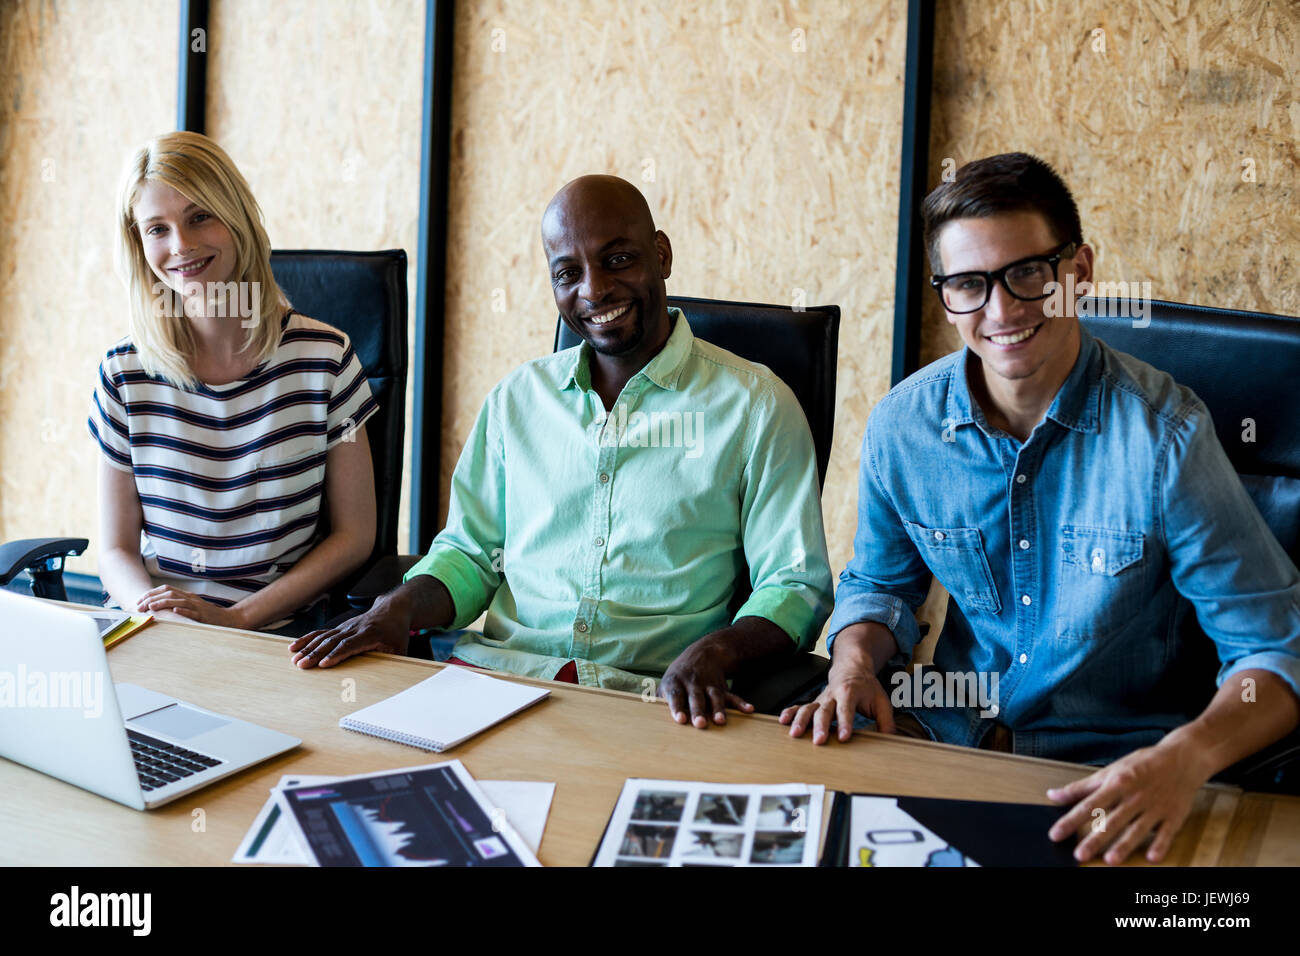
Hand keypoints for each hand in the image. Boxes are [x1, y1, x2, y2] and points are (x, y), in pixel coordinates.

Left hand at [136, 585, 245, 628]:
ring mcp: (197, 607)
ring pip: (178, 601)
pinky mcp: (203, 616)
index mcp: (187, 595)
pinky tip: (174, 611)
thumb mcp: (192, 607)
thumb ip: (179, 604)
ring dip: (162, 603)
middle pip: (169, 593)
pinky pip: (192, 612)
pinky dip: (183, 611)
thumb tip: (159, 606)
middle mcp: (190, 598)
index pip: (166, 589)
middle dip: (152, 598)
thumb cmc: (208, 615)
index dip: (151, 593)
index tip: (139, 600)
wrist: (228, 619)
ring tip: (150, 607)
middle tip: (139, 606)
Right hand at [289, 598, 410, 668]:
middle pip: (332, 642)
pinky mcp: (339, 627)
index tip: (323, 664)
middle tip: (302, 665)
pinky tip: (294, 646)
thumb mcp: (401, 647)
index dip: (336, 655)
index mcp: (370, 634)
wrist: (392, 609)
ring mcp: (345, 627)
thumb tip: (388, 679)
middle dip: (316, 654)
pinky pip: (320, 633)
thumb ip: (393, 662)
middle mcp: (355, 629)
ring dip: (308, 648)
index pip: (350, 645)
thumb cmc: (396, 632)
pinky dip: (306, 639)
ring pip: (323, 637)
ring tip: (295, 659)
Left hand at [658, 639, 753, 727]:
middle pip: (696, 698)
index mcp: (676, 682)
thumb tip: (647, 716)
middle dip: (698, 711)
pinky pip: (733, 696)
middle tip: (700, 724)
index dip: (676, 707)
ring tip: (721, 721)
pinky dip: (741, 703)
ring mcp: (709, 685)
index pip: (675, 694)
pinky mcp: (722, 688)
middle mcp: (693, 683)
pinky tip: (749, 709)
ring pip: (714, 697)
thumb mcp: (668, 681)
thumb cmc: (680, 675)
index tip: (680, 719)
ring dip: (718, 709)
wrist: (705, 653)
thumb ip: (660, 699)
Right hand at [779, 669, 894, 742]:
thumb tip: (891, 743)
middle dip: (820, 726)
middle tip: (819, 741)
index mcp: (850, 692)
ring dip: (800, 720)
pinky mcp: (815, 701)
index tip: (843, 738)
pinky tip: (783, 721)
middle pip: (824, 710)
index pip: (847, 709)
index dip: (845, 723)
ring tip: (794, 734)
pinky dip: (790, 713)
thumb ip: (886, 723)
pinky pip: (800, 706)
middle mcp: (833, 694)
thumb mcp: (882, 702)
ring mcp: (821, 698)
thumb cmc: (867, 687)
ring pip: (808, 708)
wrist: (852, 667)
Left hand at [1046, 738, 1210, 864]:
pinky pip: (1166, 833)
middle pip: (1112, 820)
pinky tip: (1151, 857)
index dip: (1071, 820)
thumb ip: (1082, 787)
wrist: (1182, 758)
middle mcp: (1134, 797)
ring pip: (1137, 829)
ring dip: (1124, 845)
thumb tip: (1053, 796)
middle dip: (1095, 838)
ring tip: (1110, 860)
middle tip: (1079, 855)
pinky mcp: (1173, 815)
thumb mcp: (1110, 771)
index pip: (1089, 805)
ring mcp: (1155, 807)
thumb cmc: (1142, 765)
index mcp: (1117, 783)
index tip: (1055, 834)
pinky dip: (1159, 844)